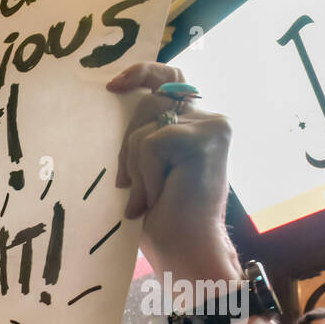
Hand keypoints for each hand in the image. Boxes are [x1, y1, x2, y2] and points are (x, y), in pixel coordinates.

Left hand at [108, 63, 239, 283]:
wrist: (186, 250)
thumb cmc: (164, 218)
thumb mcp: (147, 168)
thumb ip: (144, 135)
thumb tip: (115, 104)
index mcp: (197, 123)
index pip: (170, 77)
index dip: (141, 73)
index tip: (112, 86)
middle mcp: (210, 118)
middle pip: (149, 102)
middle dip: (128, 146)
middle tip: (127, 185)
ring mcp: (212, 125)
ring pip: (146, 128)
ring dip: (136, 168)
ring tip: (149, 197)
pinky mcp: (207, 136)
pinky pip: (151, 144)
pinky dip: (145, 176)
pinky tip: (158, 198)